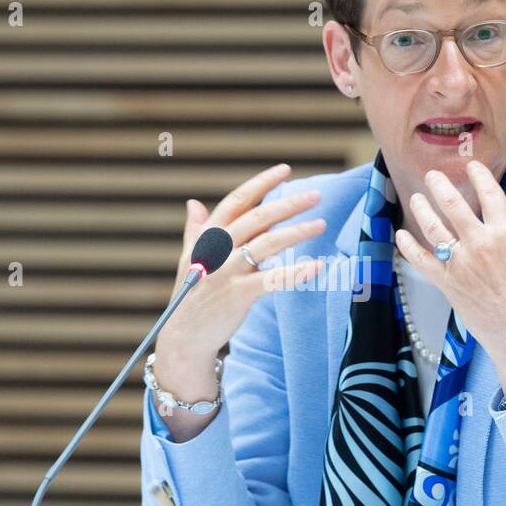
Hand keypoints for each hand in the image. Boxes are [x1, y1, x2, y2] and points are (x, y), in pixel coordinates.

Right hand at [153, 163, 324, 432]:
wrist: (184, 336)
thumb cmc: (191, 296)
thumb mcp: (190, 259)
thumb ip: (195, 230)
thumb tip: (193, 202)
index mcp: (207, 236)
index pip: (237, 201)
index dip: (261, 184)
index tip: (285, 170)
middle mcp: (218, 249)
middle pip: (258, 218)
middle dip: (288, 204)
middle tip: (316, 195)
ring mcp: (228, 271)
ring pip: (269, 243)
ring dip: (298, 231)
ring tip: (321, 224)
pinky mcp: (239, 294)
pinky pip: (273, 278)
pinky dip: (296, 271)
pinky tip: (317, 265)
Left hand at [394, 160, 505, 396]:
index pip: (489, 195)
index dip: (478, 176)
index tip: (470, 165)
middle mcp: (480, 245)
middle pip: (453, 206)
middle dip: (440, 186)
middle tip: (432, 174)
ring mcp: (461, 264)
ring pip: (434, 229)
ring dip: (422, 210)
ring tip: (416, 196)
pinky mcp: (447, 284)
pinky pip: (422, 260)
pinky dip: (409, 247)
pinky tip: (400, 235)